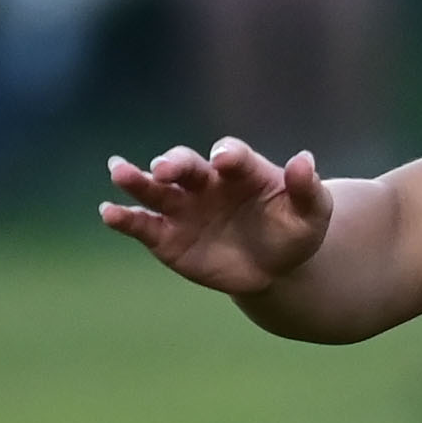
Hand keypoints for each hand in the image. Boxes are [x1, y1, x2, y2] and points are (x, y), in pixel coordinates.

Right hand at [100, 138, 333, 296]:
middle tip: (163, 169)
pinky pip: (143, 224)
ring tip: (118, 171)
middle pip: (185, 165)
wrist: (276, 268)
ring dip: (136, 180)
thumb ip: (307, 189)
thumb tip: (305, 160)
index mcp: (241, 170)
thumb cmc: (295, 231)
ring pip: (155, 189)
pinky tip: (109, 213)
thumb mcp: (312, 214)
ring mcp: (183, 208)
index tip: (224, 161)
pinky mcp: (167, 236)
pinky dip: (125, 218)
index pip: (231, 154)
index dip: (227, 155)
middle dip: (174, 164)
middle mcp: (206, 182)